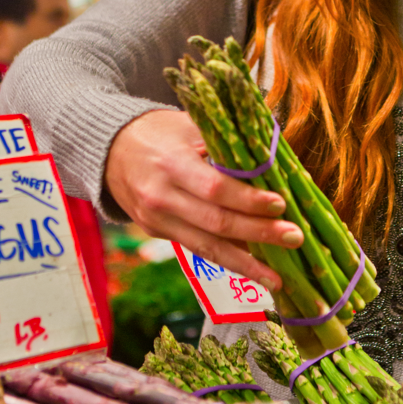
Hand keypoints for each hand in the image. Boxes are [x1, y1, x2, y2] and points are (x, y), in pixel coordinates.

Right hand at [105, 109, 300, 292]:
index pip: (214, 188)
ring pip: (206, 247)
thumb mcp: (189, 125)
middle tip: (294, 238)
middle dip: (258, 234)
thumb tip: (278, 164)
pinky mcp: (158, 232)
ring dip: (246, 264)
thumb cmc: (158, 131)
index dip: (248, 200)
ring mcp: (157, 220)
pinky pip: (197, 248)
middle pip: (215, 223)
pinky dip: (227, 259)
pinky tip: (253, 268)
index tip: (280, 204)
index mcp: (170, 164)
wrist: (108, 150)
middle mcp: (161, 197)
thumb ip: (227, 144)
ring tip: (278, 278)